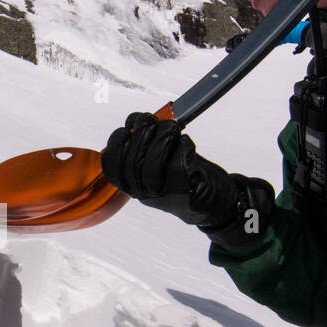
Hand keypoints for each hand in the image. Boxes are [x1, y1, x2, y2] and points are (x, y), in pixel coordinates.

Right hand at [101, 113, 241, 227]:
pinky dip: (184, 145)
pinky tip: (186, 144)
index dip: (118, 141)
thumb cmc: (185, 181)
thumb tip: (134, 123)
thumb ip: (141, 148)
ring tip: (172, 130)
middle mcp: (145, 192)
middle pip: (133, 159)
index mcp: (133, 186)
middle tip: (155, 122)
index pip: (111, 165)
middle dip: (143, 130)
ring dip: (164, 135)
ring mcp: (165, 192)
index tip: (129, 127)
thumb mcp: (156, 167)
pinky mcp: (187, 188)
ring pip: (154, 160)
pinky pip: (180, 161)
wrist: (215, 204)